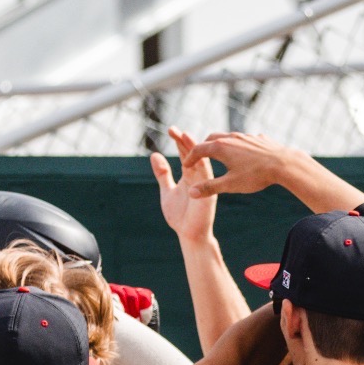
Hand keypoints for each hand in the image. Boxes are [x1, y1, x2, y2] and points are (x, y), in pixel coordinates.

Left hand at [153, 127, 218, 244]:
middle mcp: (198, 177)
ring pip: (201, 162)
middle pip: (193, 155)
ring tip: (186, 135)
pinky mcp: (209, 193)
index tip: (171, 129)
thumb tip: (154, 155)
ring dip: (194, 150)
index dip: (178, 142)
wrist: (189, 235)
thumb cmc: (180, 215)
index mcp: (189, 175)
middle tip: (174, 129)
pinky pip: (207, 177)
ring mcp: (205, 184)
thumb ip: (163, 174)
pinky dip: (202, 165)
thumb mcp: (167, 191)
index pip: (184, 154)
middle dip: (184, 141)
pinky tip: (197, 156)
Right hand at [179, 131, 302, 197]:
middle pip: (211, 139)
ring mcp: (246, 136)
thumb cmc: (256, 175)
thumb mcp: (230, 185)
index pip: (198, 150)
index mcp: (221, 147)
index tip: (185, 165)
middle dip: (203, 147)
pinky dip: (237, 146)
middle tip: (199, 157)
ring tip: (220, 155)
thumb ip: (210, 187)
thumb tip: (191, 192)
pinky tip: (242, 155)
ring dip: (220, 145)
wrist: (284, 163)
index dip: (190, 158)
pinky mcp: (258, 138)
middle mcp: (231, 137)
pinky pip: (243, 140)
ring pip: (228, 137)